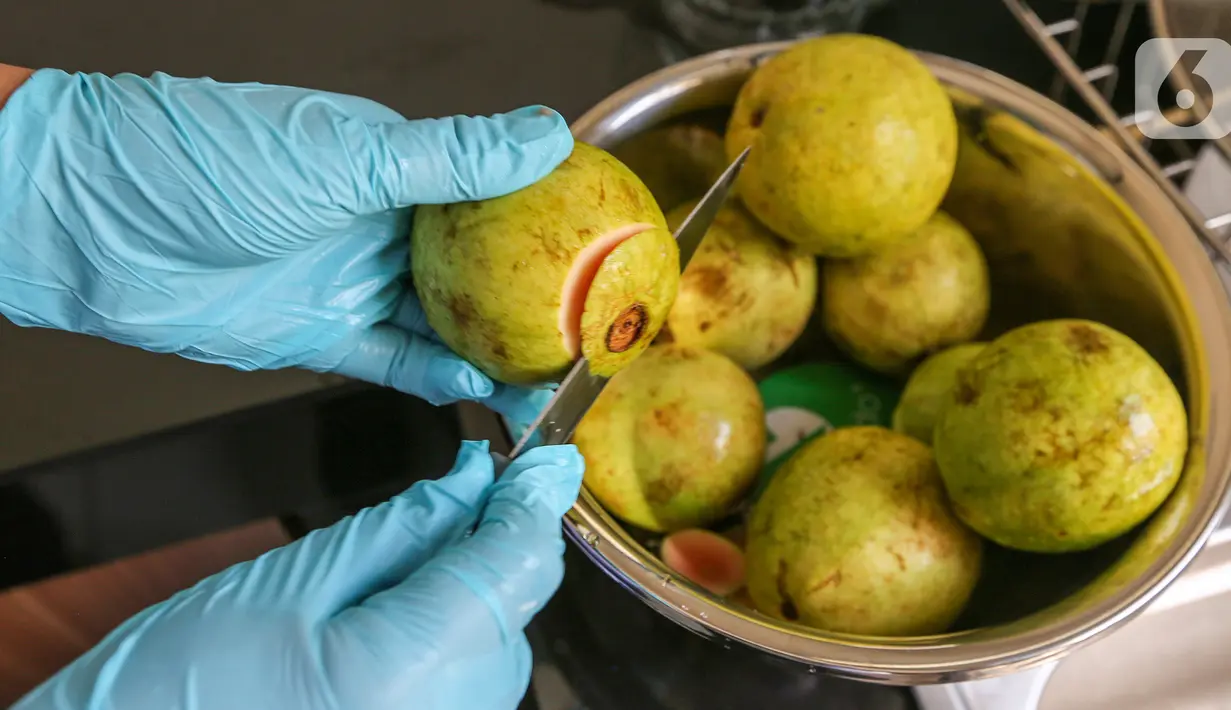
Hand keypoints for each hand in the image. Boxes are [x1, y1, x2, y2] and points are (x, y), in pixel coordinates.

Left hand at [0, 69, 573, 420]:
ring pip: (446, 323)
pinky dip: (440, 376)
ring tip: (549, 377)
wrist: (92, 225)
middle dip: (533, 299)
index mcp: (396, 164)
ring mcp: (354, 280)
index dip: (549, 220)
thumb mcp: (346, 155)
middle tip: (588, 329)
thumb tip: (547, 133)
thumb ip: (451, 156)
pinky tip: (481, 389)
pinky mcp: (322, 335)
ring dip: (495, 351)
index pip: (494, 192)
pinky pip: (398, 361)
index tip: (602, 245)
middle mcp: (383, 222)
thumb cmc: (204, 160)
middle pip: (479, 268)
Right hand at [13, 440, 583, 709]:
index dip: (535, 501)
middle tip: (439, 499)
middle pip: (511, 596)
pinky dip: (445, 627)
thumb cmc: (182, 689)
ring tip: (371, 584)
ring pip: (494, 630)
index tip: (548, 457)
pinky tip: (379, 621)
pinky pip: (469, 670)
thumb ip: (397, 529)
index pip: (514, 563)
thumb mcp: (287, 584)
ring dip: (462, 584)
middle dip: (487, 538)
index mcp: (411, 668)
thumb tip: (473, 480)